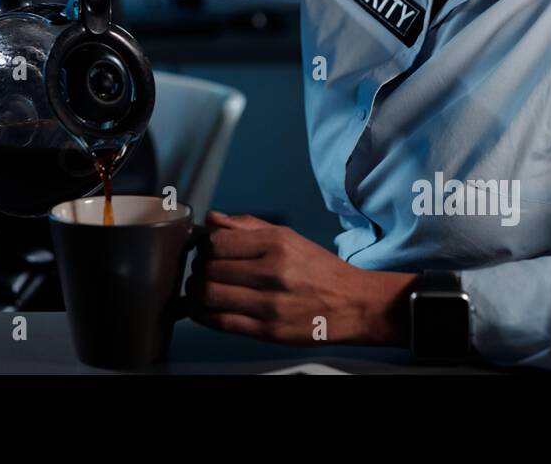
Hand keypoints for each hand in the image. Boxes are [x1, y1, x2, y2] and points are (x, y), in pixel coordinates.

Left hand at [185, 211, 417, 345]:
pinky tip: (201, 308)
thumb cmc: (320, 269)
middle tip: (201, 269)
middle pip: (210, 269)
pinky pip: (221, 322)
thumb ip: (247, 226)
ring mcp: (269, 304)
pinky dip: (202, 314)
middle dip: (198, 269)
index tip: (206, 249)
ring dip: (196, 291)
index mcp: (277, 244)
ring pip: (210, 295)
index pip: (217, 242)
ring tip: (200, 288)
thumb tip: (212, 219)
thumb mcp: (289, 236)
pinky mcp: (268, 331)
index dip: (204, 246)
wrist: (354, 305)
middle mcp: (272, 272)